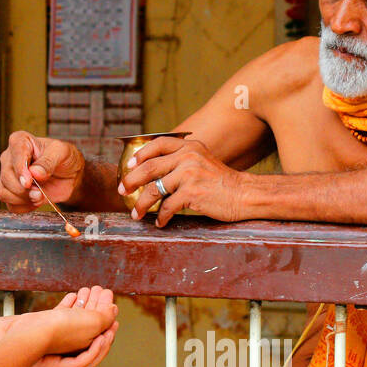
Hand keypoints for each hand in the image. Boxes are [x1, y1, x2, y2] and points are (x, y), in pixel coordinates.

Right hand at [0, 131, 85, 212]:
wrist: (68, 174)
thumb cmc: (63, 158)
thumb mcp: (62, 153)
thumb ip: (49, 161)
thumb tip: (35, 173)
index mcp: (20, 141)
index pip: (15, 153)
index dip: (20, 170)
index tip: (28, 182)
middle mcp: (10, 158)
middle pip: (6, 177)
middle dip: (23, 189)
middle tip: (40, 192)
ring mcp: (8, 176)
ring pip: (4, 192)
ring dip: (23, 199)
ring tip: (39, 197)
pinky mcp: (11, 192)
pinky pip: (10, 205)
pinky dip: (24, 207)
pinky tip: (35, 202)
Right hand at [26, 286, 117, 366]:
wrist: (18, 333)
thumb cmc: (52, 335)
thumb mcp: (90, 326)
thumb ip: (104, 319)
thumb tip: (113, 311)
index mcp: (78, 357)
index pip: (100, 344)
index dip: (109, 328)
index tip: (114, 314)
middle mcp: (65, 351)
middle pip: (88, 330)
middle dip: (98, 311)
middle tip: (104, 295)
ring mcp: (52, 339)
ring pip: (73, 321)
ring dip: (84, 305)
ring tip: (91, 290)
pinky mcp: (40, 328)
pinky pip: (58, 316)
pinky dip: (68, 306)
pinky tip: (73, 296)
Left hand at [117, 136, 247, 226]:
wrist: (244, 194)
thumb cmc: (222, 182)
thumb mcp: (202, 161)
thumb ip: (182, 161)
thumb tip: (154, 172)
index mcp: (190, 146)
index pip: (159, 143)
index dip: (140, 154)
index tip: (129, 166)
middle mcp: (188, 156)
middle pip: (149, 167)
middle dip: (132, 180)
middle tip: (123, 190)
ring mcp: (189, 174)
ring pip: (155, 189)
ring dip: (142, 204)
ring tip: (136, 213)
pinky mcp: (192, 192)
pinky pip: (167, 206)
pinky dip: (161, 217)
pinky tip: (161, 222)